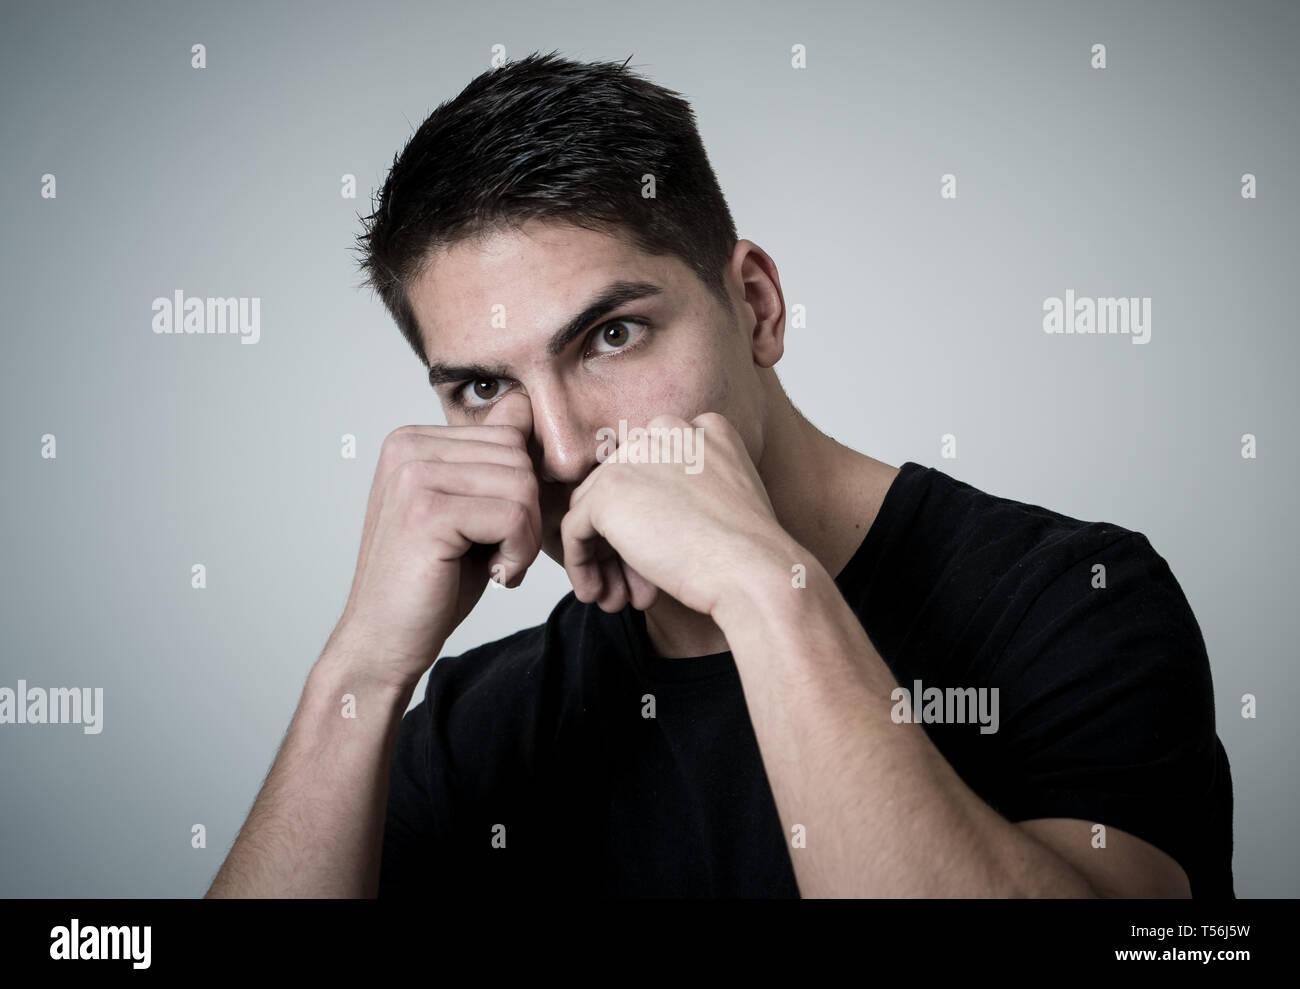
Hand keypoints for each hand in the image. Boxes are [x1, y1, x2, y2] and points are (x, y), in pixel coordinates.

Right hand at [328, 401, 541, 688]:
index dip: (520, 490)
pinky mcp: (426, 512)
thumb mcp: (469, 509)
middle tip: (498, 554)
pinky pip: (513, 516)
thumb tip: (521, 402)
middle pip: (519, 458)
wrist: (383, 641)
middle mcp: (407, 447)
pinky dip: (517, 553)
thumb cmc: (430, 582)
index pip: (509, 435)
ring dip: (523, 537)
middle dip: (526, 514)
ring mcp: (413, 476)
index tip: (494, 532)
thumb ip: (489, 459)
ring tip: (493, 564)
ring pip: (522, 485)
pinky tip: (492, 574)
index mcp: (412, 440)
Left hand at [559, 411, 788, 618]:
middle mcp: (666, 429)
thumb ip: (683, 491)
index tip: (658, 555)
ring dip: (601, 555)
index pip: (651, 467)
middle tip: (630, 584)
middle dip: (621, 540)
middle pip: (619, 486)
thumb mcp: (724, 501)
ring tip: (616, 595)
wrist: (755, 571)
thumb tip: (635, 520)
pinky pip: (575, 530)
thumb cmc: (750, 551)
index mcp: (702, 428)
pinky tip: (598, 592)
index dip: (648, 516)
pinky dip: (581, 565)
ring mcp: (635, 456)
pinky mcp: (608, 491)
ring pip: (592, 507)